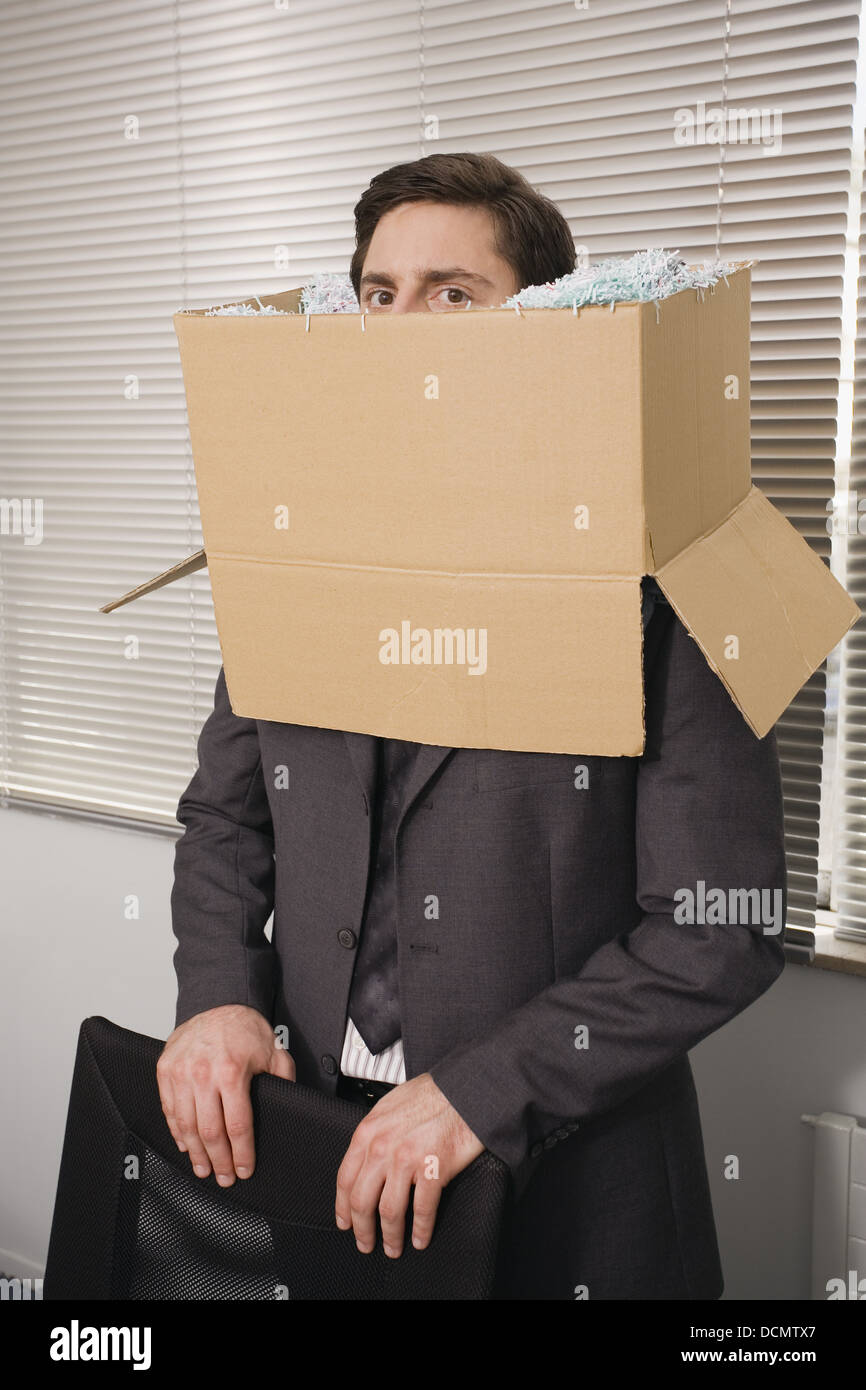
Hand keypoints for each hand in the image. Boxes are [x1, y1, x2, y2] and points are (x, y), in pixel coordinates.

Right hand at [156, 1004, 294, 1185]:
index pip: (237, 1125)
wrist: (217, 1003)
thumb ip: (283, 1083)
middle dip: (218, 1161)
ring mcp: (180, 1072)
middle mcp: (203, 1073)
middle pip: (210, 1132)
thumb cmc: (246, 1030)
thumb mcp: (275, 1054)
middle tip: (223, 1178)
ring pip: (186, 1125)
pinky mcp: (165, 1070)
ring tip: (203, 1168)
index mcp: (232, 1071)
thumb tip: (289, 1111)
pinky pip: (169, 1110)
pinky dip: (177, 1132)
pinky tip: (186, 1145)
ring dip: (195, 1153)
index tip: (244, 1170)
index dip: (241, 1154)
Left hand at [335, 1072, 483, 1257]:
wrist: (465, 1090)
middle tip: (366, 1243)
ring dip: (390, 1236)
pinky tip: (421, 1239)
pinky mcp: (433, 1170)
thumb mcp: (390, 1107)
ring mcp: (407, 1160)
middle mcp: (383, 1147)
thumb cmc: (432, 1095)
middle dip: (362, 1229)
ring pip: (389, 1211)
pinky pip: (423, 1210)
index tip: (346, 1222)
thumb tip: (366, 1159)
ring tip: (393, 1247)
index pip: (345, 1178)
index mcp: (369, 1131)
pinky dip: (421, 1230)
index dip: (343, 1207)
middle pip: (362, 1201)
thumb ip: (375, 1133)